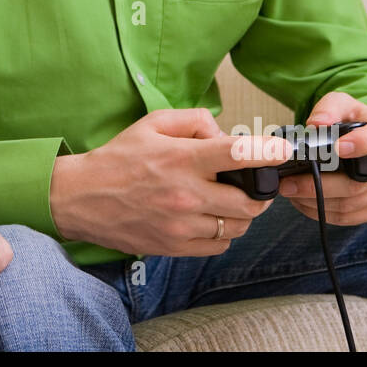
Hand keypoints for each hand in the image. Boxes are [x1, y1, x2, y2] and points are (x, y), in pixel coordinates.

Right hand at [49, 107, 293, 255]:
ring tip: (229, 202)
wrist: (81, 197)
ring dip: (242, 214)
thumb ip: (193, 120)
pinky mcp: (175, 246)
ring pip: (237, 226)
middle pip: (249, 201)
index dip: (269, 153)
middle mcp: (185, 194)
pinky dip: (223, 233)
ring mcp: (181, 224)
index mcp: (181, 158)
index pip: (238, 155)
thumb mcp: (151, 123)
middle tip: (255, 185)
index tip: (284, 151)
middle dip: (260, 192)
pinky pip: (218, 245)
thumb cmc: (118, 158)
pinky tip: (211, 220)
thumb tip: (223, 133)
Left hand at [278, 92, 366, 225]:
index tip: (336, 148)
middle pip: (359, 182)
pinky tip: (304, 203)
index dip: (360, 144)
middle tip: (289, 183)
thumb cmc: (351, 122)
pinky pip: (350, 217)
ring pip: (352, 203)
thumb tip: (316, 125)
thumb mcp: (340, 105)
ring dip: (317, 202)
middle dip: (320, 184)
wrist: (366, 140)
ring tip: (291, 192)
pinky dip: (323, 213)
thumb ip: (328, 108)